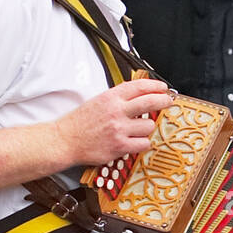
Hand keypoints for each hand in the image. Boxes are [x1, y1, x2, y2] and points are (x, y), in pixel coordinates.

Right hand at [54, 78, 174, 165]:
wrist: (65, 141)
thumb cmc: (80, 123)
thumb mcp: (98, 101)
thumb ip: (118, 98)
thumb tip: (140, 95)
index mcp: (110, 97)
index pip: (139, 86)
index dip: (155, 86)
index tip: (163, 87)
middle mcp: (116, 111)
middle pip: (151, 102)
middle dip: (164, 101)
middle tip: (168, 102)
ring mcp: (119, 129)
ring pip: (149, 125)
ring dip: (146, 127)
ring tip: (136, 129)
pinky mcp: (120, 146)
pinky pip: (144, 143)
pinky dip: (142, 143)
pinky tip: (134, 142)